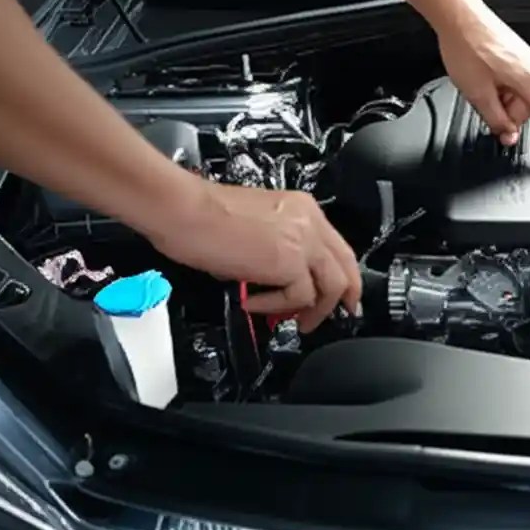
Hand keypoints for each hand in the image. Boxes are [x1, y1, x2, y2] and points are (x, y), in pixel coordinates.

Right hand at [144, 180, 361, 332]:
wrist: (183, 209)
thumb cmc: (202, 215)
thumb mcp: (256, 227)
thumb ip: (277, 248)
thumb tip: (277, 279)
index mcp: (302, 209)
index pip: (337, 246)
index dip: (344, 274)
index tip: (342, 296)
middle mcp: (309, 221)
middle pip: (345, 266)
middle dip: (343, 298)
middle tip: (332, 316)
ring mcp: (303, 241)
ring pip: (332, 285)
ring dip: (313, 310)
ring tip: (292, 321)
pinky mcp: (290, 262)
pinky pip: (299, 297)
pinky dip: (277, 307)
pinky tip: (252, 304)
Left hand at [437, 3, 529, 156]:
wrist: (460, 17)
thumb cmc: (468, 47)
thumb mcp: (477, 94)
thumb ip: (496, 121)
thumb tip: (508, 135)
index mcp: (529, 81)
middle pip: (525, 110)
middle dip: (504, 112)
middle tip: (482, 99)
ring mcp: (528, 61)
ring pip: (517, 97)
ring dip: (499, 98)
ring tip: (480, 82)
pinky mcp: (519, 56)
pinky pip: (514, 82)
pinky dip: (499, 85)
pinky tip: (484, 74)